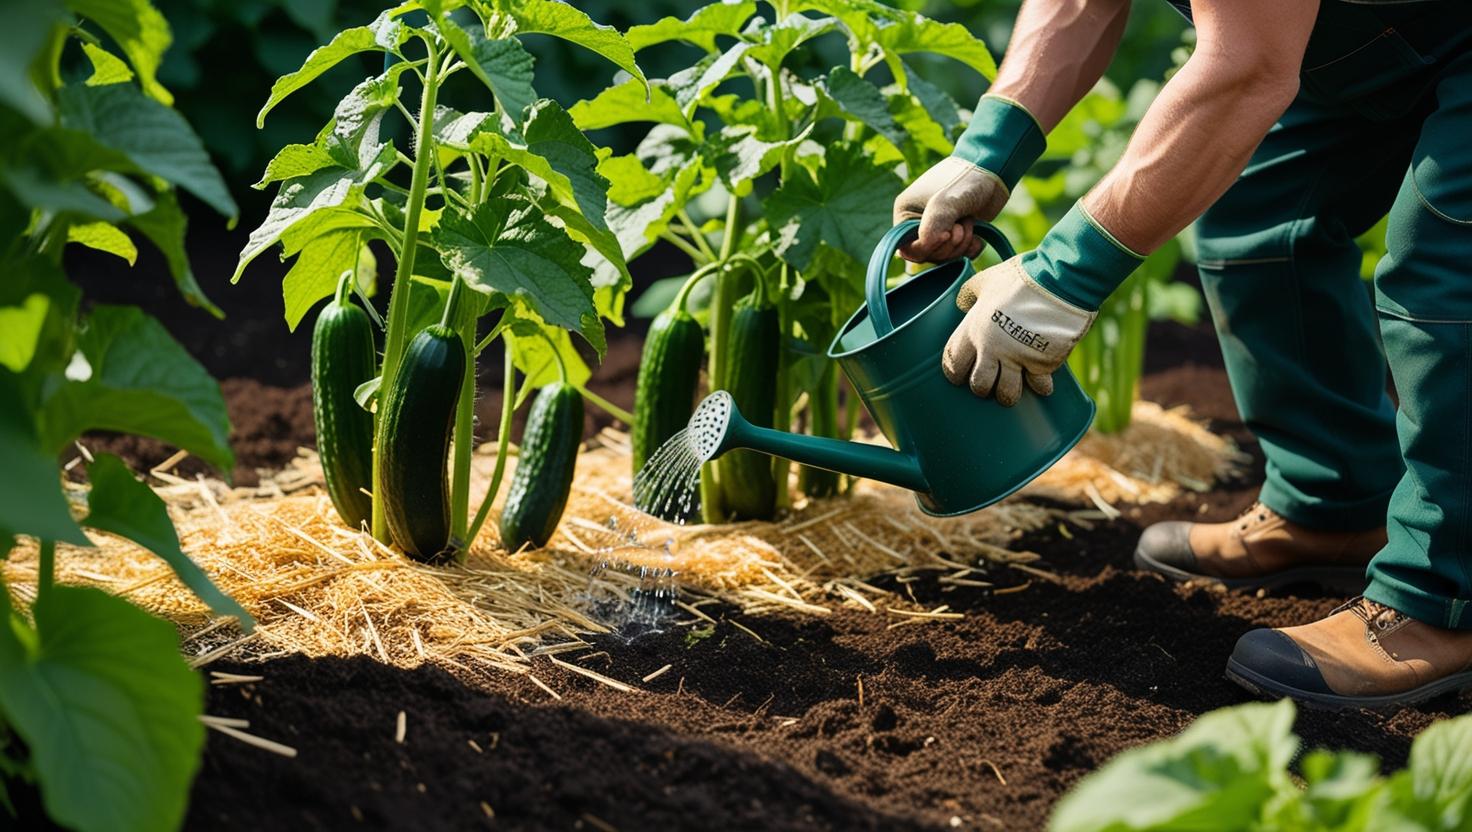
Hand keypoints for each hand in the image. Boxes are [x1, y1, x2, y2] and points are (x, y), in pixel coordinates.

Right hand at [893, 157, 1007, 262]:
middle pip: (927, 255)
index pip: (907, 247)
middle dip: (948, 245)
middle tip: (962, 224)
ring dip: (961, 245)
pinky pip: (960, 255)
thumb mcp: (946, 201)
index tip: (946, 234)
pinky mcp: (958, 234)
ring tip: (970, 222)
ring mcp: (939, 230)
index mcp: (906, 213)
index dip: (927, 247)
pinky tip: (978, 236)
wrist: (994, 169)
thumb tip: (927, 246)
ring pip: (944, 257)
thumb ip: (934, 225)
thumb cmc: (965, 179)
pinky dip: (971, 249)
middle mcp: (919, 224)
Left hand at [942, 255, 1094, 406]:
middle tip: (992, 381)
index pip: (952, 364)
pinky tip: (1042, 381)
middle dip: (984, 388)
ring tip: (1015, 386)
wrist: (1057, 281)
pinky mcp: (1042, 363)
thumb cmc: (1019, 279)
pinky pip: (1038, 386)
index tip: (960, 375)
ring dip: (1009, 393)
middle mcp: (991, 349)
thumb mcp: (985, 281)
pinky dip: (1040, 386)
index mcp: (973, 330)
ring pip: (1006, 394)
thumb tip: (962, 303)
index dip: (954, 373)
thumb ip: (970, 294)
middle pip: (979, 386)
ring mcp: (1017, 359)